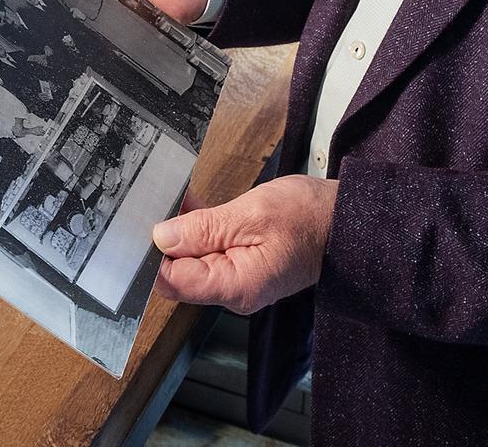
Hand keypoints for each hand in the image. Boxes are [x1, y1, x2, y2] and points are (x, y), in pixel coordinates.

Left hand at [151, 176, 337, 314]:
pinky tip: (193, 204)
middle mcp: (232, 290)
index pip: (173, 280)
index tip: (142, 224)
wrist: (344, 220)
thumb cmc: (308, 218)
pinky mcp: (241, 264)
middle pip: (179, 271)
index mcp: (235, 286)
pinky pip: (209, 249)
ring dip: (183, 229)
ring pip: (192, 257)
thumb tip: (162, 238)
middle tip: (159, 201)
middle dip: (166, 238)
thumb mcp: (252, 214)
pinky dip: (199, 227)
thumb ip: (205, 228)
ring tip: (177, 196)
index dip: (153, 253)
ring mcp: (237, 278)